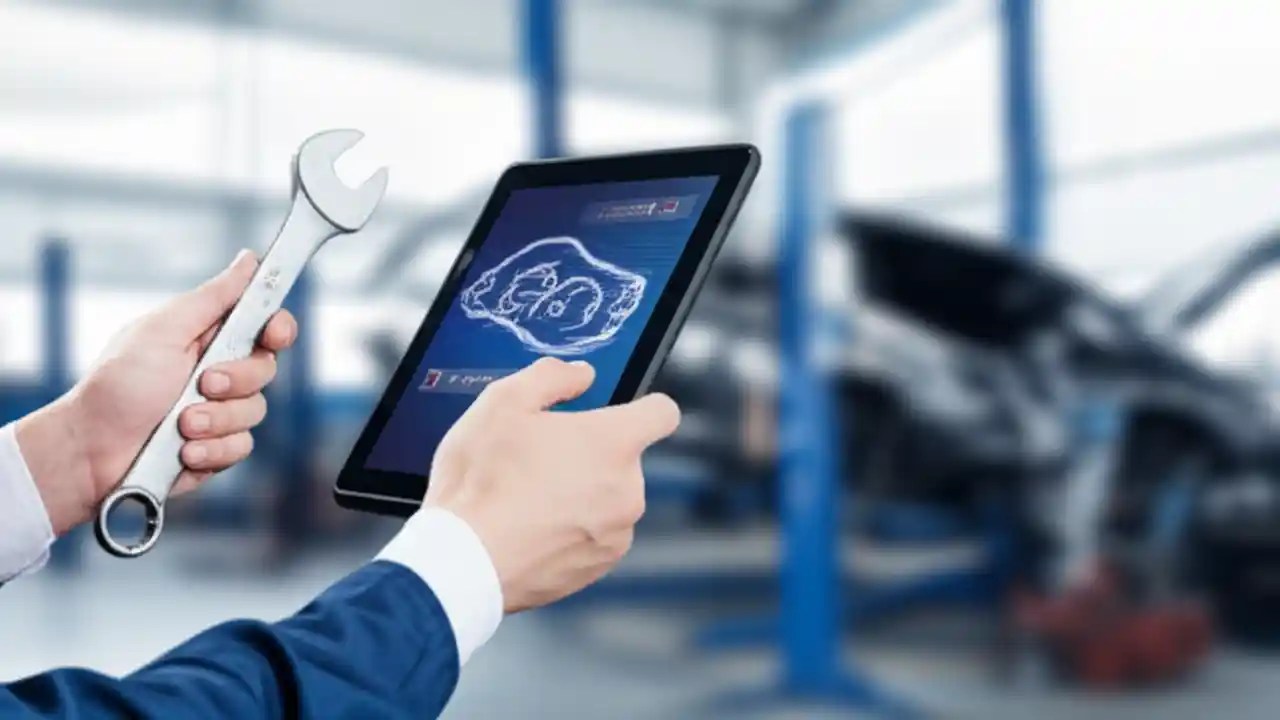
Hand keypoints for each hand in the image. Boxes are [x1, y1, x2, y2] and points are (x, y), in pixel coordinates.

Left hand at [16, 250, 296, 534]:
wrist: (91, 450)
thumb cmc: (117, 386)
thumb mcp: (164, 331)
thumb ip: (213, 297)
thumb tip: (249, 260)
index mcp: (208, 339)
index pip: (266, 326)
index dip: (278, 328)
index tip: (273, 335)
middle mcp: (219, 373)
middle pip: (266, 370)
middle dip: (237, 380)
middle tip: (202, 384)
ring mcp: (219, 412)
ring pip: (255, 412)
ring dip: (217, 421)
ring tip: (180, 426)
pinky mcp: (217, 448)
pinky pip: (241, 447)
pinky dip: (212, 451)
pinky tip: (183, 452)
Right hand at [424, 357, 679, 612]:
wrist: (462, 562)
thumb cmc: (481, 483)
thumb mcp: (503, 403)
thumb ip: (551, 376)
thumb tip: (580, 375)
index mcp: (613, 443)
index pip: (662, 413)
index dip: (644, 407)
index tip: (623, 412)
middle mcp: (627, 490)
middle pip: (624, 460)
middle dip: (591, 456)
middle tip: (541, 458)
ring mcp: (615, 534)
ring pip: (607, 501)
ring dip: (581, 496)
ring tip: (528, 498)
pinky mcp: (598, 568)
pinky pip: (593, 538)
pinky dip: (570, 532)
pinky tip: (530, 528)